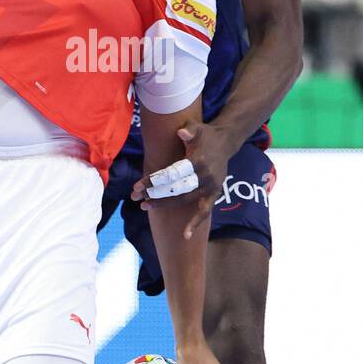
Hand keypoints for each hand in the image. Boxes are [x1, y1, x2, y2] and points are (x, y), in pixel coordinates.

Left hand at [130, 120, 232, 237]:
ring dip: (165, 204)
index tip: (137, 186)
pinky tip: (185, 236)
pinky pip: (205, 211)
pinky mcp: (215, 194)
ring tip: (145, 205)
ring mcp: (210, 186)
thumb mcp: (198, 128)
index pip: (172, 173)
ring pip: (185, 199)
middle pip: (176, 188)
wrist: (226, 142)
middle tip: (136, 196)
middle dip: (154, 193)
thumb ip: (190, 130)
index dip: (154, 180)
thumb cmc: (206, 135)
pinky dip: (196, 223)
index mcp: (199, 160)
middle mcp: (205, 176)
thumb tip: (181, 133)